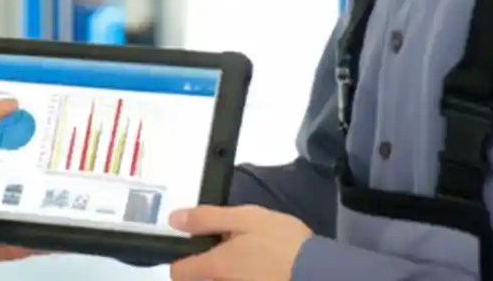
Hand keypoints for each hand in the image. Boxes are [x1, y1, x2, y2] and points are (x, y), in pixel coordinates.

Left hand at [167, 205, 313, 280]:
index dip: (182, 260)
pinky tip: (263, 271)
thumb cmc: (281, 241)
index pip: (178, 272)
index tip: (197, 249)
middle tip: (230, 250)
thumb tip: (174, 220)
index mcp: (215, 265)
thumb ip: (207, 219)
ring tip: (251, 261)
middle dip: (207, 270)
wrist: (319, 272)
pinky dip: (246, 277)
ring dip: (229, 274)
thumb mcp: (245, 218)